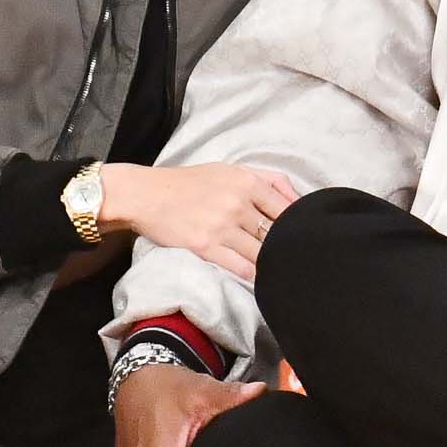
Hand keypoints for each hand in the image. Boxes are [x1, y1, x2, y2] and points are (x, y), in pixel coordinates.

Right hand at [98, 162, 299, 281]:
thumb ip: (268, 180)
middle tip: (293, 256)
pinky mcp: (205, 247)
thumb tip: (298, 198)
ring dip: (271, 262)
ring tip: (276, 268)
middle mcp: (237, 204)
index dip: (298, 226)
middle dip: (285, 246)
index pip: (288, 210)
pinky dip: (253, 275)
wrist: (146, 195)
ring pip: (262, 253)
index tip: (301, 236)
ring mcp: (221, 227)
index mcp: (247, 182)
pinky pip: (241, 267)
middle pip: (276, 233)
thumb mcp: (230, 169)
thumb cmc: (189, 183)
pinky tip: (257, 276)